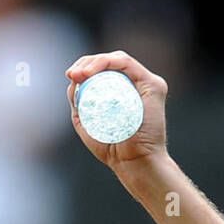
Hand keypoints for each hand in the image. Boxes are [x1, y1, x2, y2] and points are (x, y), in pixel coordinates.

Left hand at [65, 51, 168, 173]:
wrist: (134, 163)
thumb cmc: (112, 149)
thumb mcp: (87, 124)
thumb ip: (80, 103)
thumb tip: (72, 82)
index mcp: (123, 91)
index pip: (103, 70)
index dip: (84, 67)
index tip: (70, 75)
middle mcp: (136, 84)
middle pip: (109, 62)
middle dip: (87, 62)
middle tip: (73, 73)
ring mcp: (146, 83)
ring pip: (117, 59)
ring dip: (95, 61)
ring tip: (80, 73)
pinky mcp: (154, 85)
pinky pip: (127, 64)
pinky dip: (108, 63)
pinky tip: (92, 72)